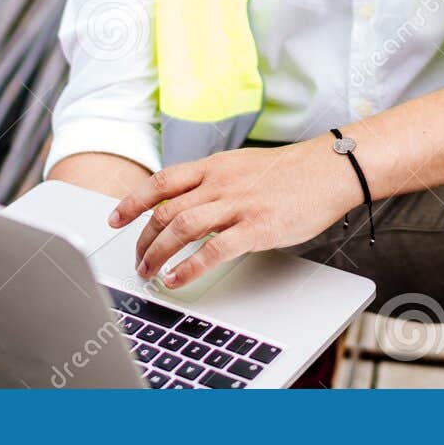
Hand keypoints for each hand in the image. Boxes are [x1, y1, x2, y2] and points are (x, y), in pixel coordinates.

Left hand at [108, 138, 362, 287]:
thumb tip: (187, 203)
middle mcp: (219, 183)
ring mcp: (237, 204)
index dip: (132, 201)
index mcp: (214, 166)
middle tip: (137, 260)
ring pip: (182, 228)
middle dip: (144, 239)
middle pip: (166, 210)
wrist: (329, 170)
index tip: (115, 219)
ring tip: (149, 273)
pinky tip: (178, 278)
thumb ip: (214, 182)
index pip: (161, 182)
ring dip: (159, 254)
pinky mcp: (256, 227)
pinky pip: (213, 250)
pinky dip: (189, 266)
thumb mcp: (242, 166)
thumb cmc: (291, 173)